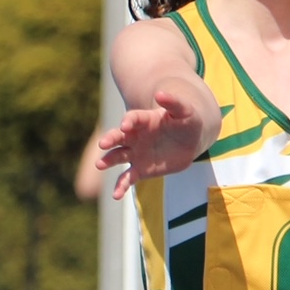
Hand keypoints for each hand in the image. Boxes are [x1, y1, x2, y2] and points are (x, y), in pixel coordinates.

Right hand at [97, 84, 213, 198]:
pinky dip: (121, 186)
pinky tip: (115, 195)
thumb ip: (173, 102)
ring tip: (100, 165)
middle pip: (119, 137)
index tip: (125, 125)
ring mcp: (136, 153)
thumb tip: (160, 94)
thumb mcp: (184, 110)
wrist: (189, 139)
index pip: (133, 119)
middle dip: (110, 139)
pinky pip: (128, 178)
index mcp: (143, 120)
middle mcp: (135, 136)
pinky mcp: (140, 169)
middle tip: (103, 143)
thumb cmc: (186, 121)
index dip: (129, 121)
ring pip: (118, 156)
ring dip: (108, 160)